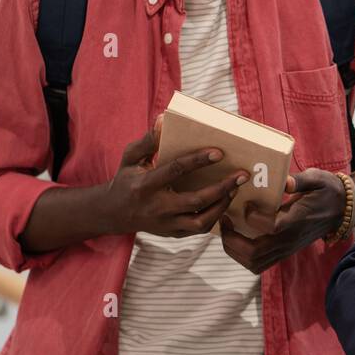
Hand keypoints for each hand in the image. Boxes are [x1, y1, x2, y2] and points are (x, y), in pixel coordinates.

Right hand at [100, 123, 247, 238]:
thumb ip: (148, 141)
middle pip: (196, 200)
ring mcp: (166, 224)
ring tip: (235, 189)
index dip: (198, 161)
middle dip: (222, 188)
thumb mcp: (131, 158)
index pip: (176, 171)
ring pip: (201, 221)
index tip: (219, 153)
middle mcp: (157, 207)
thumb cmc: (126, 180)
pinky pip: (199, 230)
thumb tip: (164, 119)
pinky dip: (215, 217)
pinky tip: (224, 202)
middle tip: (242, 175)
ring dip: (222, 205)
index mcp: (146, 185)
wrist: (113, 213)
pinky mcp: (172, 234)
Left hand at [218, 168, 346, 273]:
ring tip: (228, 229)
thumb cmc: (326, 191)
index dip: (254, 218)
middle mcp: (290, 239)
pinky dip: (242, 256)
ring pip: (253, 262)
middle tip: (225, 218)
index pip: (272, 227)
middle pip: (255, 252)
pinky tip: (237, 238)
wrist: (340, 211)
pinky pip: (258, 264)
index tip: (247, 203)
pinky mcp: (283, 253)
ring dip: (234, 249)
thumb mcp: (317, 178)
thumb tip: (285, 181)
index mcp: (298, 220)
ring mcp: (286, 249)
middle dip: (232, 238)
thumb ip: (301, 180)